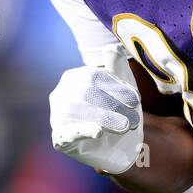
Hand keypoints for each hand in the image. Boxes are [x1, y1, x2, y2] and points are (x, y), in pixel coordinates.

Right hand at [48, 53, 142, 174]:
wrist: (119, 145)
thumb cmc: (119, 111)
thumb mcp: (123, 87)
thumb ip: (118, 67)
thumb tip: (112, 47)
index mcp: (74, 77)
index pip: (92, 77)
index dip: (116, 87)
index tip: (136, 101)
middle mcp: (61, 94)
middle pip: (85, 93)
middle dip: (113, 105)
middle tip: (134, 119)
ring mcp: (57, 116)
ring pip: (76, 112)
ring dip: (105, 118)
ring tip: (125, 126)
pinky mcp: (60, 139)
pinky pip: (66, 133)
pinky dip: (83, 130)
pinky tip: (99, 131)